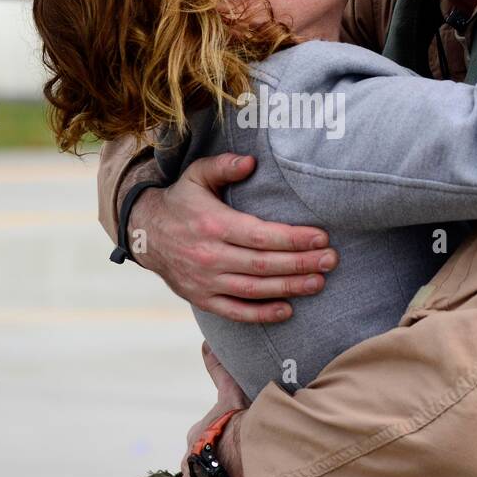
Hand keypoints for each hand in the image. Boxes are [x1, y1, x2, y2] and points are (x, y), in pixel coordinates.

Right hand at [129, 153, 337, 323]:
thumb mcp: (197, 175)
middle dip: (301, 264)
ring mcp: (205, 281)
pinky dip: (261, 314)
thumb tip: (251, 162)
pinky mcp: (202, 299)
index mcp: (213, 224)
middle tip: (331, 261)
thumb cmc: (181, 200)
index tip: (321, 237)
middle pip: (263, 264)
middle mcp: (209, 255)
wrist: (145, 233)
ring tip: (319, 283)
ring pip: (254, 289)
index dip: (293, 239)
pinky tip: (288, 310)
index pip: (261, 235)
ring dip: (289, 288)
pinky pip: (235, 311)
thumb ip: (224, 166)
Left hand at [180, 343, 251, 476]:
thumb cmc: (233, 426)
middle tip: (238, 468)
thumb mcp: (229, 393)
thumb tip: (206, 343)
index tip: (232, 444)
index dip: (219, 441)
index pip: (206, 438)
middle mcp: (188, 458)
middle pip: (203, 461)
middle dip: (217, 464)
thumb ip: (218, 369)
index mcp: (197, 434)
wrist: (233, 460)